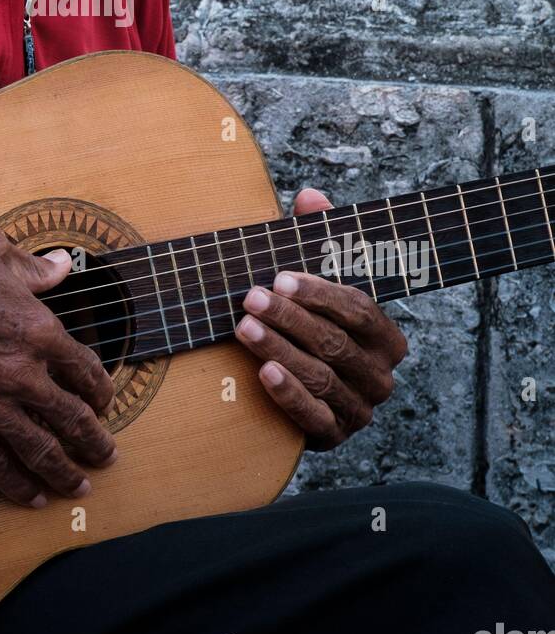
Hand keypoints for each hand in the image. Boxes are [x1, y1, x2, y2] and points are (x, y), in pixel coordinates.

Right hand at [0, 226, 115, 505]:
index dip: (101, 390)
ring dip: (66, 471)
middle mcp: (22, 373)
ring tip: (81, 485)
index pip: (85, 369)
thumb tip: (62, 265)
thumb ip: (34, 268)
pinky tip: (33, 496)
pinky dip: (17, 484)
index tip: (104, 401)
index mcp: (38, 330)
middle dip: (94, 441)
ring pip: (40, 449)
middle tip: (106, 454)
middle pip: (72, 418)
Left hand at [234, 187, 407, 449]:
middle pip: (337, 343)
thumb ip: (317, 238)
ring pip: (322, 378)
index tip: (279, 276)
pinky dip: (289, 395)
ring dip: (281, 350)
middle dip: (291, 318)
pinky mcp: (333, 437)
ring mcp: (360, 411)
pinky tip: (263, 373)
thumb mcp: (314, 281)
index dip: (320, 293)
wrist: (295, 392)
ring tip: (245, 328)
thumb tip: (311, 196)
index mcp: (387, 337)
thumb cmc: (307, 322)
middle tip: (250, 298)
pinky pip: (315, 418)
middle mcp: (380, 376)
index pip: (359, 311)